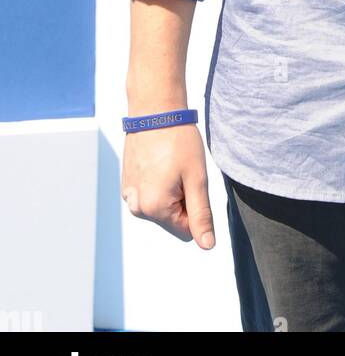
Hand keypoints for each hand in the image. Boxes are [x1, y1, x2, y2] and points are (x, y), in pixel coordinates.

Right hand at [121, 123, 215, 248]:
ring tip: (170, 164)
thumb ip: (201, 215)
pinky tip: (159, 161)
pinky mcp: (126, 182)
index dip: (195, 207)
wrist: (155, 110)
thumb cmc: (179, 141)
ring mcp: (129, 194)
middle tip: (182, 170)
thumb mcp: (197, 178)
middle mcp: (137, 207)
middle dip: (182, 199)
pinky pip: (149, 194)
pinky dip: (158, 182)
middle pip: (172, 219)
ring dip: (170, 190)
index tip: (192, 181)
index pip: (186, 230)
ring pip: (160, 206)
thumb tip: (207, 245)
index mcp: (155, 209)